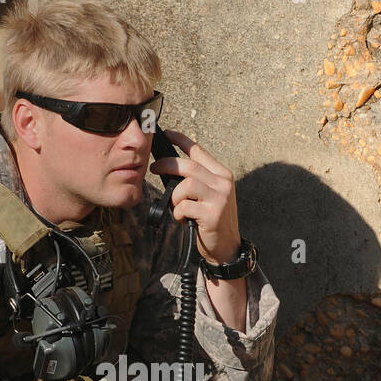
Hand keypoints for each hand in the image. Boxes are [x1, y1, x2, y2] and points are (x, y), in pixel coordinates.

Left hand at [149, 128, 240, 265]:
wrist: (226, 247)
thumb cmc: (211, 221)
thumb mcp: (208, 196)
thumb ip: (196, 181)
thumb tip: (168, 168)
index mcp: (222, 174)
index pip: (199, 151)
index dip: (181, 140)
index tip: (167, 134)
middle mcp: (223, 183)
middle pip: (189, 166)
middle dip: (167, 165)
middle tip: (154, 169)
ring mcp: (220, 198)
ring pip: (186, 185)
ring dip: (175, 198)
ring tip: (178, 208)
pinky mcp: (213, 214)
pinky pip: (184, 206)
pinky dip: (177, 213)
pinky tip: (183, 219)